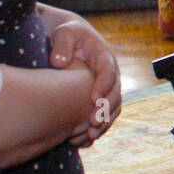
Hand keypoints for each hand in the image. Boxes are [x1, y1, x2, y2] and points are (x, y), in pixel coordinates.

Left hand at [48, 18, 120, 144]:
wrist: (71, 38)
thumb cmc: (67, 34)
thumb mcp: (64, 33)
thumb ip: (62, 45)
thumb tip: (59, 62)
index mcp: (103, 56)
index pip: (108, 71)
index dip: (103, 85)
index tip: (93, 99)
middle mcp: (110, 73)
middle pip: (114, 93)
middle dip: (105, 109)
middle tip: (92, 122)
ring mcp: (107, 86)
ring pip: (113, 107)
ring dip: (105, 122)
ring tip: (91, 135)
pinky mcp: (101, 97)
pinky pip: (105, 114)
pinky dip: (99, 127)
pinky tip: (86, 139)